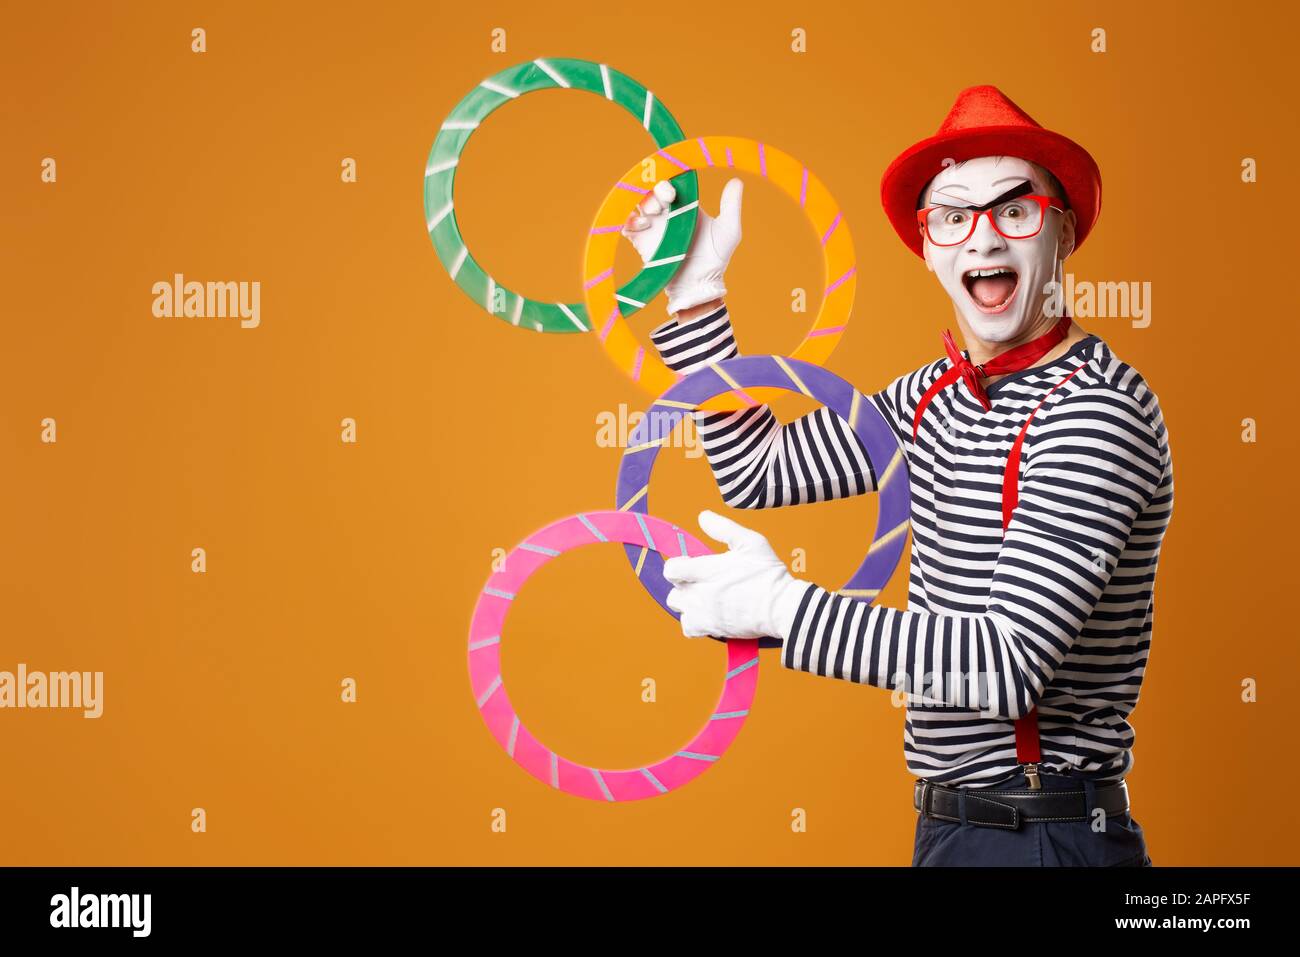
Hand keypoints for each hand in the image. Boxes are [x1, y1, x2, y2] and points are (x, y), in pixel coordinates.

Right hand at [621, 178, 743, 316]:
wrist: (699, 286)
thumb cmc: (715, 259)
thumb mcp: (728, 231)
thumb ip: (731, 206)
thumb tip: (736, 181)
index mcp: (685, 207)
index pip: (672, 186)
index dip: (670, 183)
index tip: (674, 191)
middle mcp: (667, 215)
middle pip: (653, 192)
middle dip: (655, 192)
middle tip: (665, 200)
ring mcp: (653, 228)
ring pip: (639, 206)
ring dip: (643, 204)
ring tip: (654, 212)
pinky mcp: (642, 243)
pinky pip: (628, 227)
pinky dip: (631, 222)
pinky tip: (643, 225)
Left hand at [663, 509, 808, 641]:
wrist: (782, 608)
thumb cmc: (768, 574)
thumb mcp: (751, 541)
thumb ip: (723, 528)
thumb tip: (703, 517)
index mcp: (707, 570)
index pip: (671, 570)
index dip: (678, 565)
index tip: (691, 564)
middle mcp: (700, 594)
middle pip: (673, 591)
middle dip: (683, 584)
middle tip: (701, 581)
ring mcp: (704, 613)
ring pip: (678, 609)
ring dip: (686, 602)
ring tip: (703, 597)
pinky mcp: (711, 629)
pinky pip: (688, 628)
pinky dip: (693, 622)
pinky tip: (707, 613)